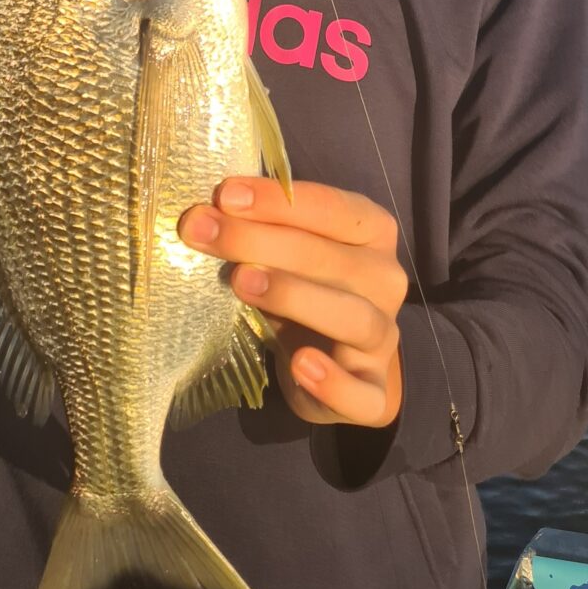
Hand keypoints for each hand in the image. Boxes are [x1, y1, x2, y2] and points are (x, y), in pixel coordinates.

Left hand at [178, 179, 407, 427]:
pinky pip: (362, 394)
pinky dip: (334, 382)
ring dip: (295, 296)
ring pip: (354, 317)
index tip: (224, 195)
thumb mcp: (287, 252)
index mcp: (371, 231)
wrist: (336, 360)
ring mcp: (384, 337)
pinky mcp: (373, 392)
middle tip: (204, 232)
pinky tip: (300, 365)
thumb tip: (202, 214)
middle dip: (261, 242)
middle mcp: (385, 279)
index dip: (278, 200)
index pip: (331, 207)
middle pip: (330, 258)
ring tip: (241, 282)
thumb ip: (260, 231)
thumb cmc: (305, 287)